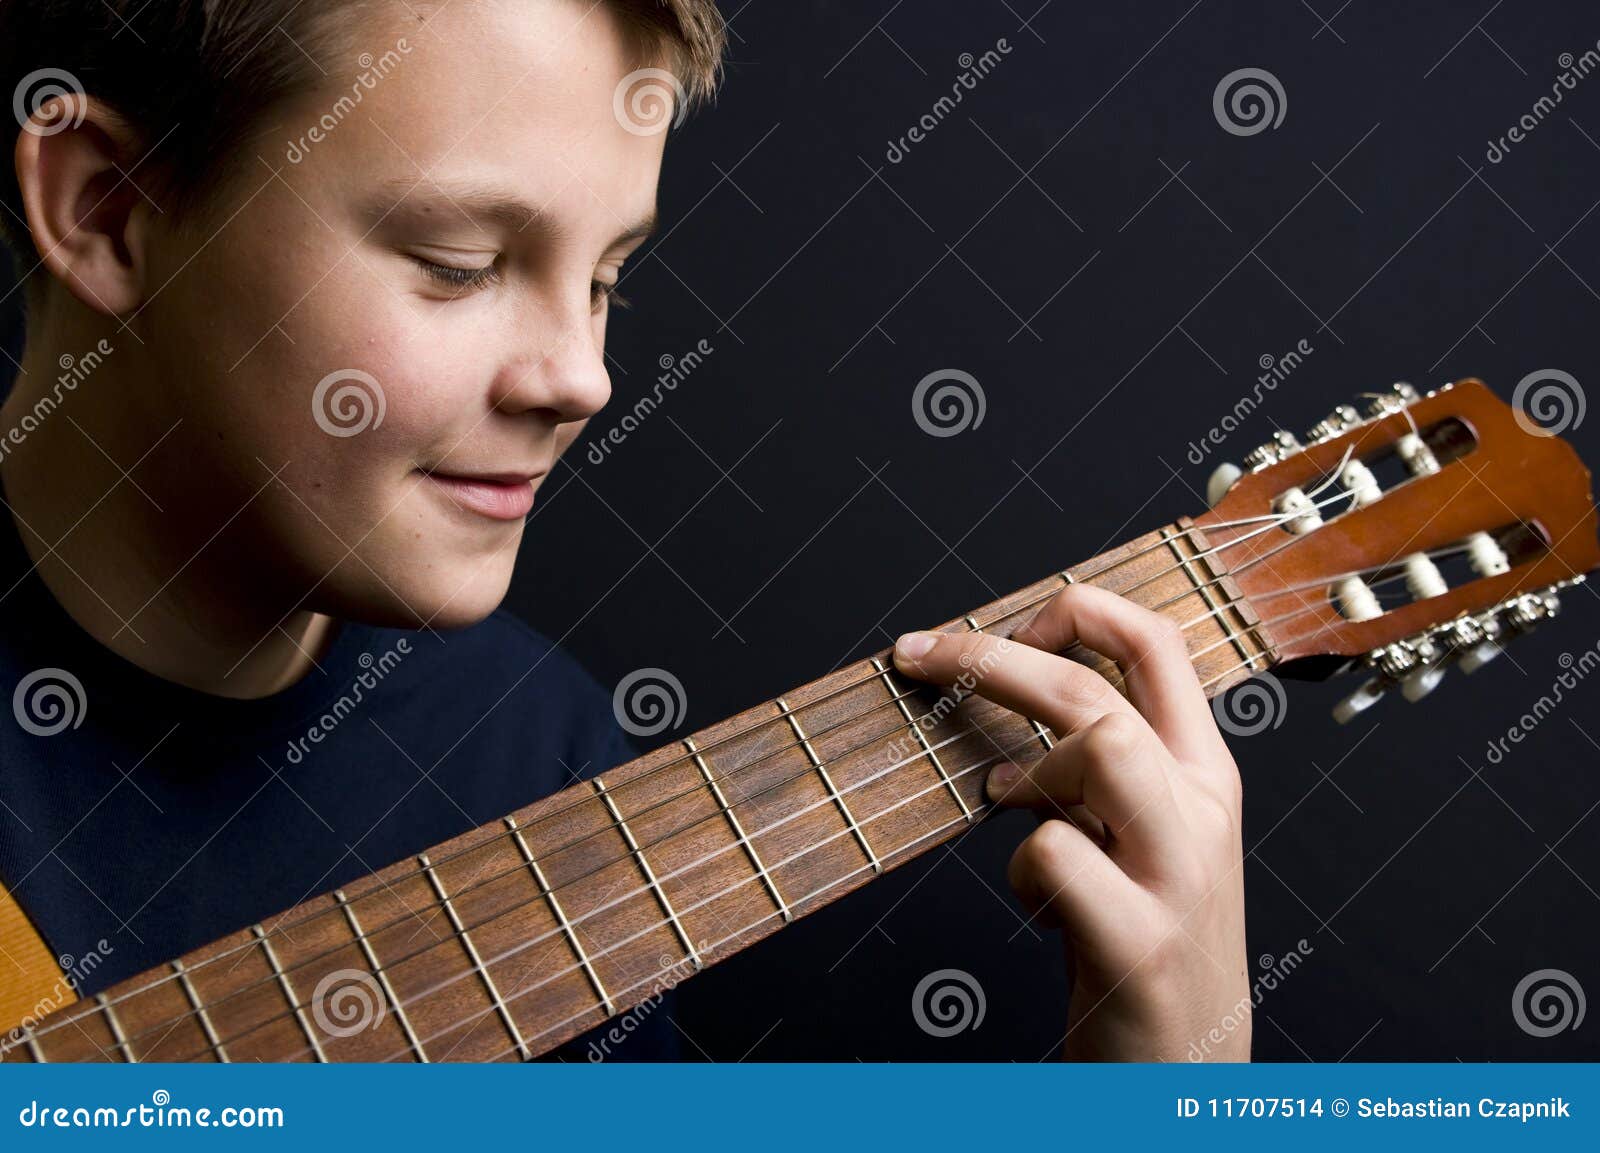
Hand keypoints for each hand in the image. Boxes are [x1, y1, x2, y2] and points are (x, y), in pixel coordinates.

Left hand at [892, 583, 1249, 1060]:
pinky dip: (1020, 871)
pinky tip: (1036, 908)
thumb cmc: (1146, 944)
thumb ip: (1100, 771)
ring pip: (1101, 746)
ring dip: (1026, 763)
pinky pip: (1056, 857)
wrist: (1187, 1076)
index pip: (1157, 642)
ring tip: (1000, 797)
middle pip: (1098, 685)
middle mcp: (1204, 812)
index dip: (1076, 608)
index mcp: (1207, 775)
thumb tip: (1013, 689)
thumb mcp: (1143, 840)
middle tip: (917, 655)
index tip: (1006, 621)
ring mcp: (1179, 876)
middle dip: (993, 655)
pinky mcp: (1140, 943)